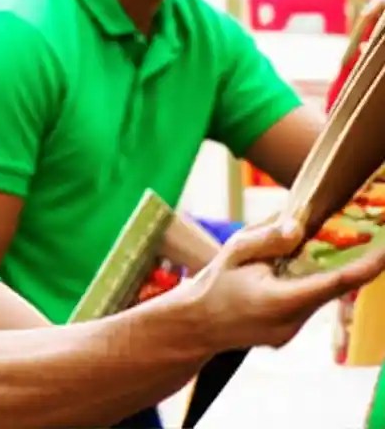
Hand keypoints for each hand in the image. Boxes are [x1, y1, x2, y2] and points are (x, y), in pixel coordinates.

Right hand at [179, 217, 384, 352]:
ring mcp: (291, 332)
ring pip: (318, 296)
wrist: (193, 326)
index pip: (335, 282)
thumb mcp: (233, 252)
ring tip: (294, 257)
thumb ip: (268, 238)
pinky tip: (282, 275)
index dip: (366, 267)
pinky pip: (306, 305)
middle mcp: (291, 321)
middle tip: (350, 237)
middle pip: (329, 287)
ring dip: (317, 274)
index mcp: (280, 301)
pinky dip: (304, 286)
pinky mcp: (287, 334)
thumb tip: (300, 226)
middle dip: (340, 262)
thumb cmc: (211, 285)